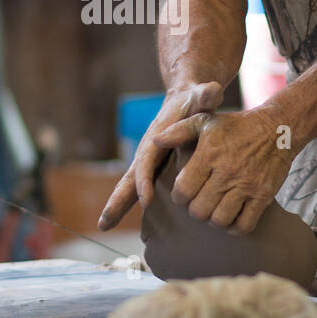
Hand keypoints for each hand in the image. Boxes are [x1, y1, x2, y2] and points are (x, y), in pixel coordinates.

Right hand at [98, 81, 223, 229]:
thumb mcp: (202, 96)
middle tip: (104, 222)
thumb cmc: (195, 99)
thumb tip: (212, 91)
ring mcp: (149, 163)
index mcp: (157, 138)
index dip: (145, 180)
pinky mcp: (154, 169)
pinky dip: (128, 203)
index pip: (147, 161)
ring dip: (117, 205)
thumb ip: (206, 95)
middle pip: (129, 178)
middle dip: (117, 199)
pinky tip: (121, 221)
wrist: (186, 97)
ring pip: (130, 186)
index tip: (146, 199)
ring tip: (104, 226)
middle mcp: (148, 152)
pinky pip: (140, 188)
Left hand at [154, 104, 294, 233]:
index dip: (179, 196)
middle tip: (198, 202)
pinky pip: (245, 225)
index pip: (184, 190)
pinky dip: (234, 228)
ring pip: (220, 220)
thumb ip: (179, 131)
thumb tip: (156, 140)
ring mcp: (247, 186)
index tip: (183, 193)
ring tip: (213, 209)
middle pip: (199, 210)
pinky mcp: (263, 196)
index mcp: (209, 154)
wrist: (278, 129)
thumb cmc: (237, 126)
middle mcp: (227, 172)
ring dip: (213, 219)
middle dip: (194, 209)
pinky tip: (231, 218)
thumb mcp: (205, 121)